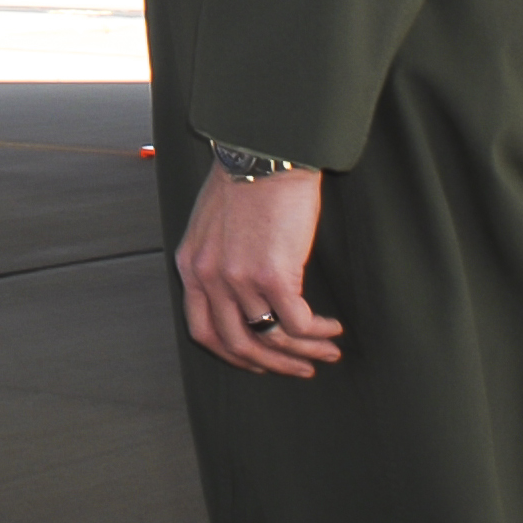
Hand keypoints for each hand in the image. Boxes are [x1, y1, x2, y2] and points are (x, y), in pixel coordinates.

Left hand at [174, 157, 342, 375]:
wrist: (264, 155)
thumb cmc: (244, 183)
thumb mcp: (210, 225)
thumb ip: (216, 261)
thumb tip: (241, 297)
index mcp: (190, 266)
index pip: (202, 330)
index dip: (232, 354)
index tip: (258, 361)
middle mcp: (209, 277)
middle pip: (237, 344)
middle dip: (273, 364)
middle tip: (300, 368)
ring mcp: (238, 279)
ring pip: (272, 337)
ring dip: (304, 351)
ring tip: (327, 350)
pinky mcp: (273, 275)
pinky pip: (298, 323)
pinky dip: (317, 333)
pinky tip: (331, 328)